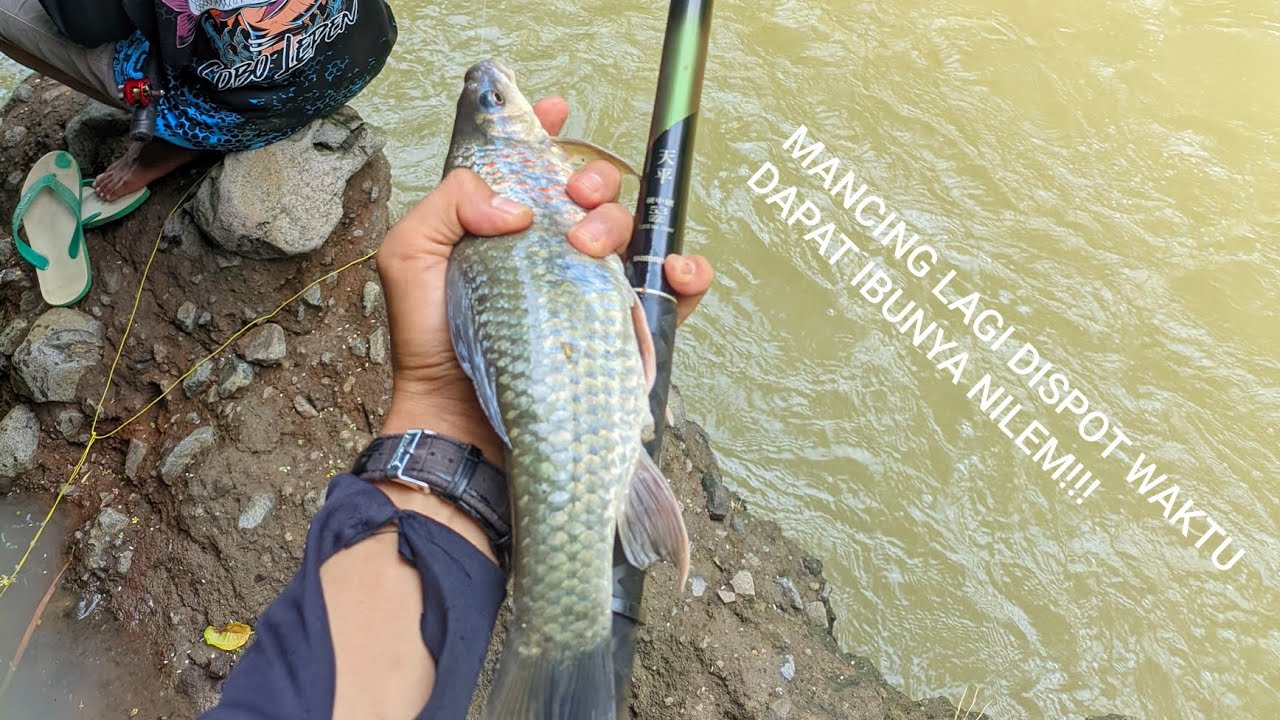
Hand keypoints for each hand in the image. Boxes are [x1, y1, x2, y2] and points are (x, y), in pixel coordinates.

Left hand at [376, 96, 713, 465]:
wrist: (456, 417)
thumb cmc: (428, 342)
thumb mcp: (409, 255)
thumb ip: (448, 203)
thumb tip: (517, 205)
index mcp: (506, 226)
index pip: (537, 165)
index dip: (549, 130)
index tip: (557, 110)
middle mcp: (552, 251)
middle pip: (593, 191)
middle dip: (591, 177)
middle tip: (572, 200)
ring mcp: (588, 288)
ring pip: (632, 229)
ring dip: (623, 221)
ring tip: (591, 247)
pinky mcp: (619, 328)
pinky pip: (670, 291)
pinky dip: (685, 272)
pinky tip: (672, 270)